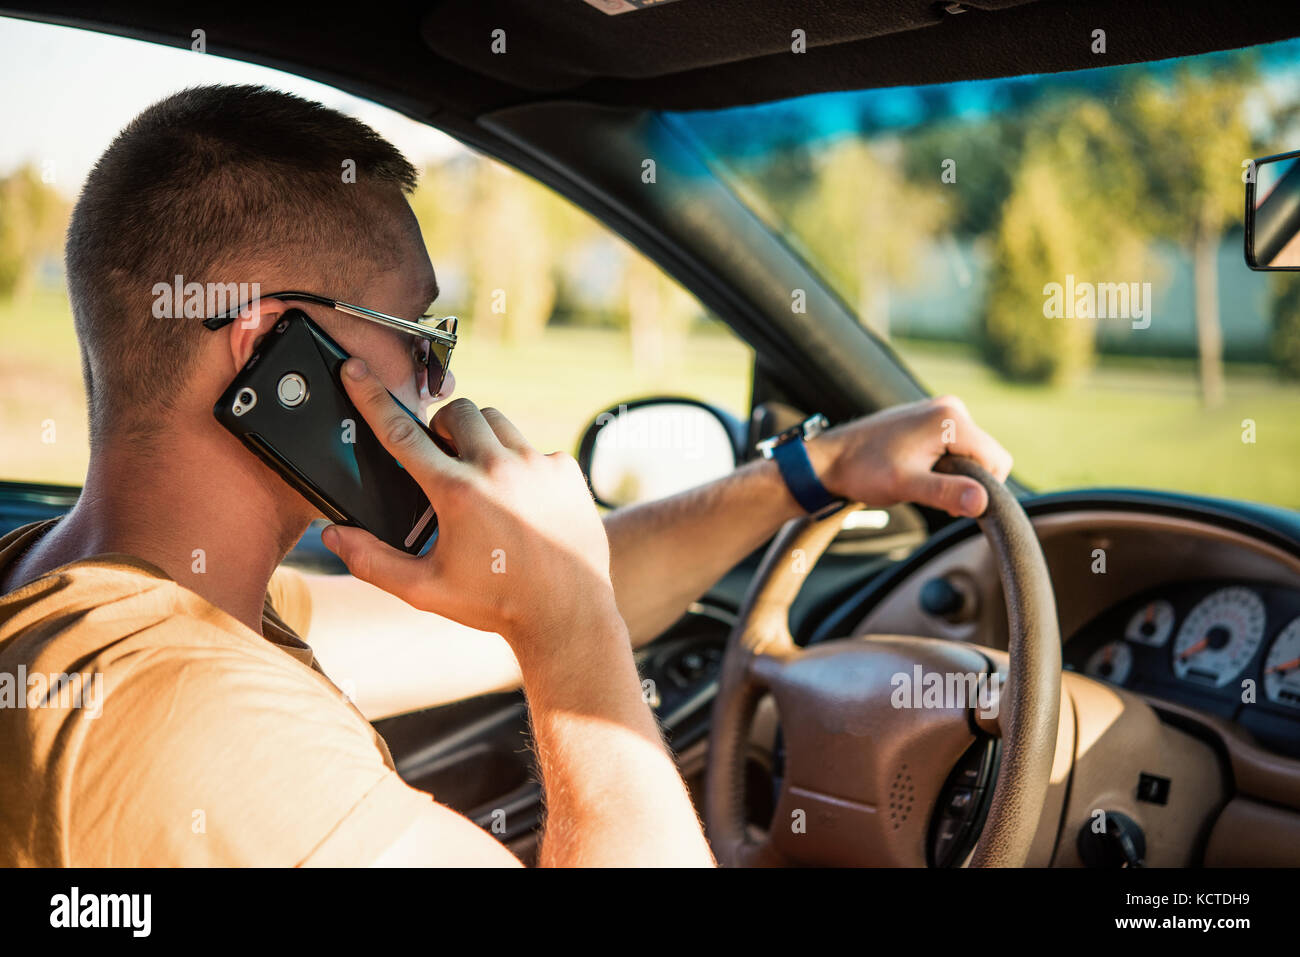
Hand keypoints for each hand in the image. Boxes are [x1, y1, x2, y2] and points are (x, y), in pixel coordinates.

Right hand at [320, 358, 621, 657]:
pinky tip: (521, 498)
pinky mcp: (566, 469)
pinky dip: (521, 462)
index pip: (401, 433)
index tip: (355, 369)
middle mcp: (498, 469)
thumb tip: (334, 535)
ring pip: (496, 420)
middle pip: (455, 412)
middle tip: (441, 458)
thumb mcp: (425, 589)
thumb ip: (373, 561)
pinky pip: (534, 446)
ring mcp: (537, 465)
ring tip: (479, 474)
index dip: (372, 397)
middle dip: (441, 427)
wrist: (566, 613)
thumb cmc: (494, 603)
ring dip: (479, 437)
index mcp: (456, 493)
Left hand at [808, 395, 1012, 517]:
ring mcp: (941, 410)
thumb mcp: (906, 485)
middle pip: (987, 456)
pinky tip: (916, 469)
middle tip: (928, 490)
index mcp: (951, 418)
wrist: (831, 459)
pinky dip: (945, 465)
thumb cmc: (863, 470)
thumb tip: (983, 502)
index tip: (948, 500)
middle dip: (967, 480)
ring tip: (918, 479)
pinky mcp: (931, 419)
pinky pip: (957, 447)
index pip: (997, 460)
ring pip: (972, 453)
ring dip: (954, 474)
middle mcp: (951, 407)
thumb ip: (946, 493)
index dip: (982, 488)